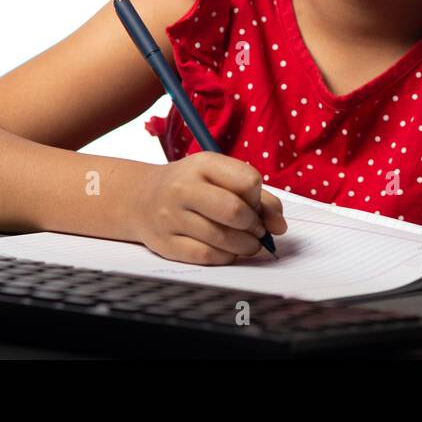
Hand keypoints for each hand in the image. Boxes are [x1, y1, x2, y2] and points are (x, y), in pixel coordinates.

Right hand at [126, 151, 286, 264]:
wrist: (141, 199)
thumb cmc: (193, 186)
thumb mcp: (221, 177)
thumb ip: (258, 197)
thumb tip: (279, 226)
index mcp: (203, 164)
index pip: (248, 181)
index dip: (260, 198)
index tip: (256, 205)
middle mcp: (183, 188)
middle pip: (235, 211)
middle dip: (255, 226)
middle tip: (257, 230)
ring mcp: (171, 217)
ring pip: (222, 238)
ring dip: (246, 245)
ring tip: (248, 243)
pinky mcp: (165, 243)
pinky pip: (206, 256)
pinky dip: (226, 257)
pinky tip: (229, 251)